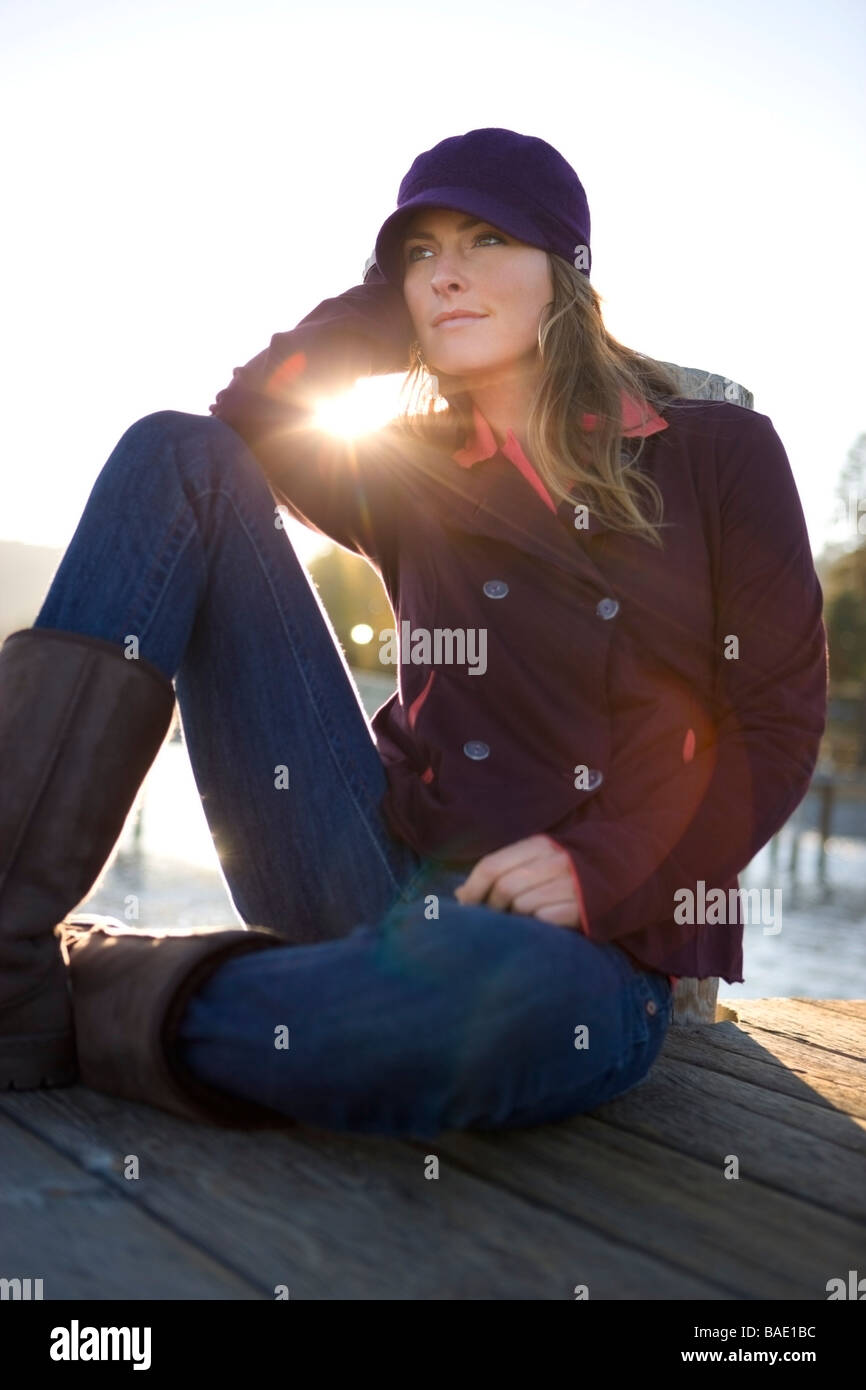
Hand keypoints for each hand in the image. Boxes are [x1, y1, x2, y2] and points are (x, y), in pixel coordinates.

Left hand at [453, 835, 583, 928]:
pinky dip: (536, 925)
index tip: (465, 904)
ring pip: (522, 906)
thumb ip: (502, 871)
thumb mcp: (537, 861)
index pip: (492, 865)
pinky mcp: (581, 908)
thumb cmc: (567, 871)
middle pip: (504, 888)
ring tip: (521, 919)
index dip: (473, 888)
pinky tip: (541, 924)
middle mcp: (555, 861)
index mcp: (539, 845)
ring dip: (515, 918)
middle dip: (491, 907)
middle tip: (492, 919)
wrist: (622, 875)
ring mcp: (570, 885)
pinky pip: (543, 920)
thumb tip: (460, 895)